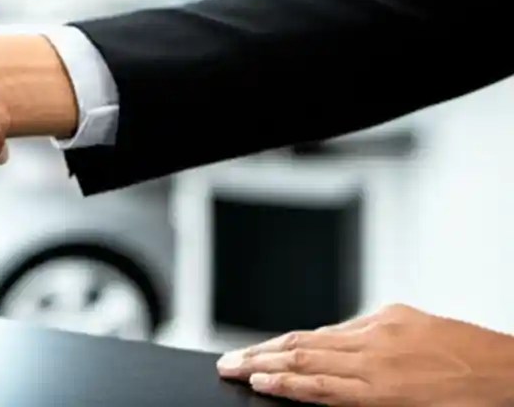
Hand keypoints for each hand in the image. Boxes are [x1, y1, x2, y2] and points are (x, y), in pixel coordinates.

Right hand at [216, 303, 513, 405]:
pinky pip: (345, 326)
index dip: (277, 383)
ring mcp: (385, 330)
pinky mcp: (396, 314)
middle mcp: (378, 356)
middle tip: (228, 364)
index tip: (249, 382)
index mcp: (382, 389)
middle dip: (260, 360)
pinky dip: (316, 335)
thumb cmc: (470, 406)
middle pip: (304, 356)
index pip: (314, 384)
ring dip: (277, 345)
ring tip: (248, 353)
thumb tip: (323, 392)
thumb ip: (364, 401)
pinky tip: (297, 341)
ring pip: (318, 336)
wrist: (513, 372)